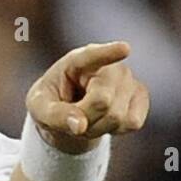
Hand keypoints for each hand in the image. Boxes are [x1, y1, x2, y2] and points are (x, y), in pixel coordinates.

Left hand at [26, 41, 149, 151]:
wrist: (69, 113)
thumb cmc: (51, 104)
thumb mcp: (40, 110)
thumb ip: (55, 116)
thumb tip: (80, 125)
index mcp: (77, 61)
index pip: (93, 56)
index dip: (109, 53)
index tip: (124, 49)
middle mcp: (108, 65)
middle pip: (102, 101)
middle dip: (86, 120)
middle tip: (74, 119)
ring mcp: (128, 78)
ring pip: (117, 116)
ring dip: (98, 128)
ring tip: (88, 119)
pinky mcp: (140, 95)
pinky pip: (133, 123)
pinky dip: (116, 131)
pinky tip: (106, 121)